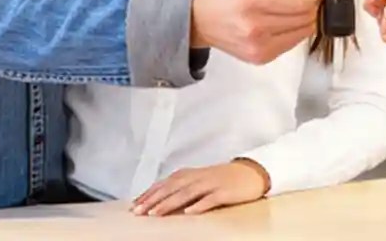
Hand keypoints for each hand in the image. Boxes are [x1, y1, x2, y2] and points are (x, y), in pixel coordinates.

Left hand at [131, 160, 269, 216]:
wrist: (251, 172)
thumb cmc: (222, 179)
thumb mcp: (199, 180)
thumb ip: (181, 186)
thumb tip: (159, 198)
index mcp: (190, 174)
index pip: (164, 183)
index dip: (149, 194)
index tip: (133, 205)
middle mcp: (198, 177)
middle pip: (172, 188)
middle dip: (153, 200)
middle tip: (138, 211)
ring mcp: (211, 183)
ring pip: (187, 193)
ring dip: (170, 202)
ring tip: (156, 213)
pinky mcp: (225, 192)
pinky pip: (210, 199)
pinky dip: (199, 205)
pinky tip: (189, 212)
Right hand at [191, 0, 333, 64]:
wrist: (199, 17)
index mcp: (253, 0)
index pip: (304, 1)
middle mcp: (256, 28)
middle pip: (307, 17)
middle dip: (313, 3)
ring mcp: (259, 47)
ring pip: (304, 31)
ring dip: (305, 17)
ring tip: (290, 6)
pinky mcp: (261, 58)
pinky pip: (293, 43)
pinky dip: (294, 29)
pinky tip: (281, 20)